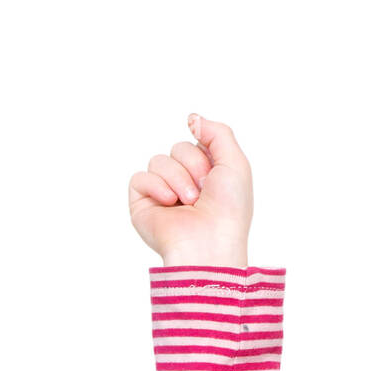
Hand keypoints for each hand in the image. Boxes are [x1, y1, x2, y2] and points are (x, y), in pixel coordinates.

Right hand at [128, 114, 252, 266]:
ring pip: (159, 160)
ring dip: (178, 179)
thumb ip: (218, 132)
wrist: (210, 244)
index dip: (207, 156)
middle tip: (204, 193)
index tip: (217, 179)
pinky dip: (156, 188)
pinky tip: (170, 204)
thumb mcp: (236, 164)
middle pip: (178, 148)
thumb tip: (191, 119)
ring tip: (190, 203)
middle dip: (193, 166)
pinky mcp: (142, 204)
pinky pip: (140, 177)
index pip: (196, 143)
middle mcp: (185, 185)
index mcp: (207, 178)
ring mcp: (163, 195)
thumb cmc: (229, 213)